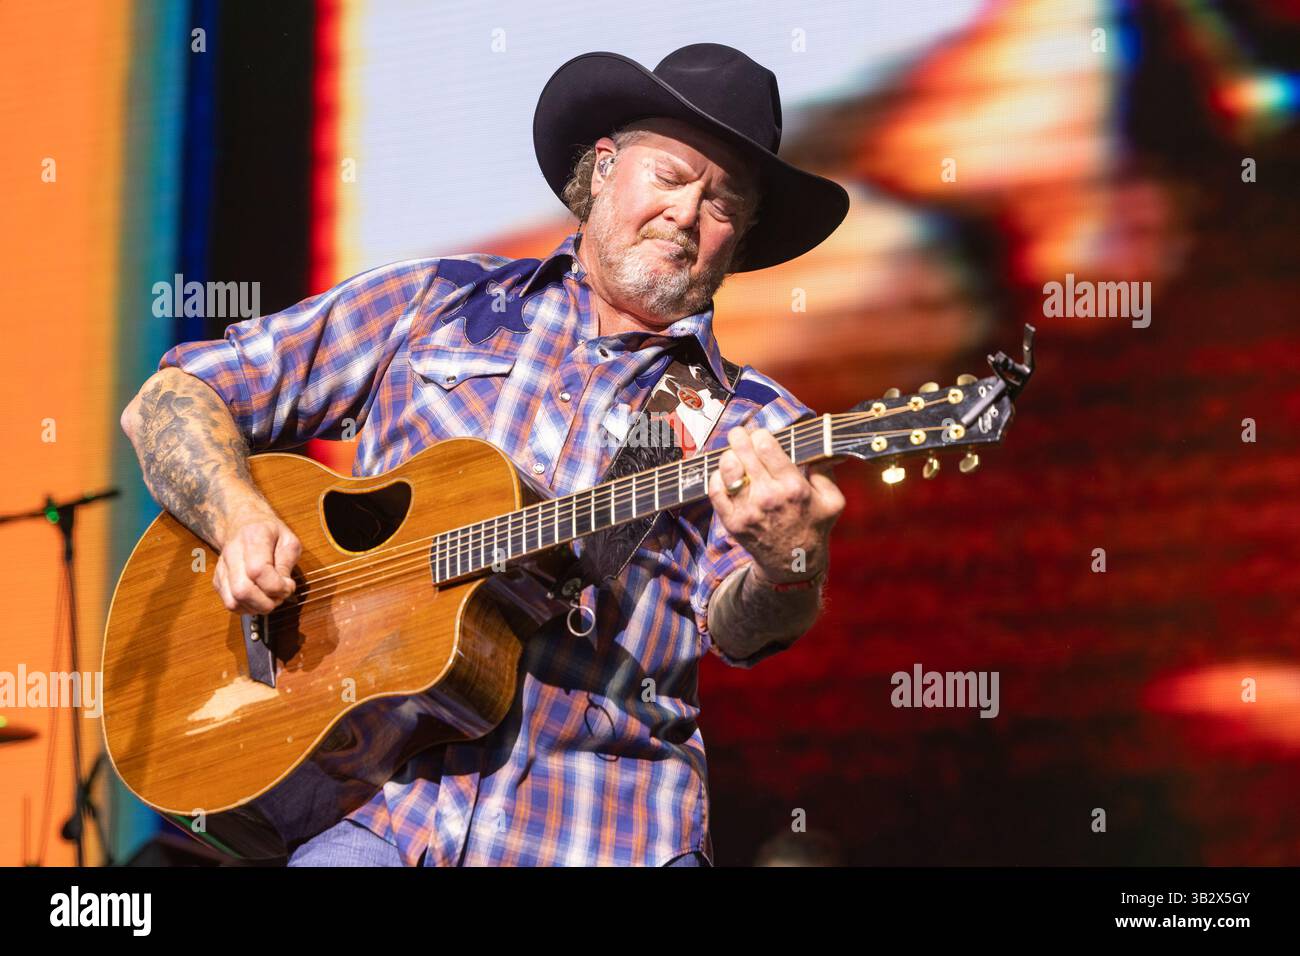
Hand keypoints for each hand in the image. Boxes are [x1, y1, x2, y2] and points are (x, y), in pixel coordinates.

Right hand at [212, 506, 301, 614]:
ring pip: (233, 602)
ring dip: (256, 607)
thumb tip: (283, 588)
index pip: (258, 571)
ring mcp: (222, 568)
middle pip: (242, 591)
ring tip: (270, 598)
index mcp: (253, 537)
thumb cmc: (269, 532)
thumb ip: (287, 564)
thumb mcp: (289, 540)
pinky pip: (230, 604)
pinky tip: (259, 599)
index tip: (288, 585)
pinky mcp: (218, 581)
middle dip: (266, 602)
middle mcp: (232, 553)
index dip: (276, 586)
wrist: (243, 523)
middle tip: (279, 596)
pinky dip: (247, 608)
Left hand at [707, 426, 845, 584]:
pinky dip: (716, 477)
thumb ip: (826, 471)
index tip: (760, 434)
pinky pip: (715, 491)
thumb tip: (820, 447)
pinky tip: (725, 475)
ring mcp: (748, 510)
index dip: (760, 434)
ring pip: (727, 469)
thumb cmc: (813, 528)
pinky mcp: (733, 521)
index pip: (767, 447)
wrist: (794, 563)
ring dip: (728, 455)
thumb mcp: (832, 500)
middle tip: (739, 433)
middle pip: (744, 453)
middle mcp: (768, 497)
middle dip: (740, 437)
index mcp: (793, 487)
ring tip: (733, 454)